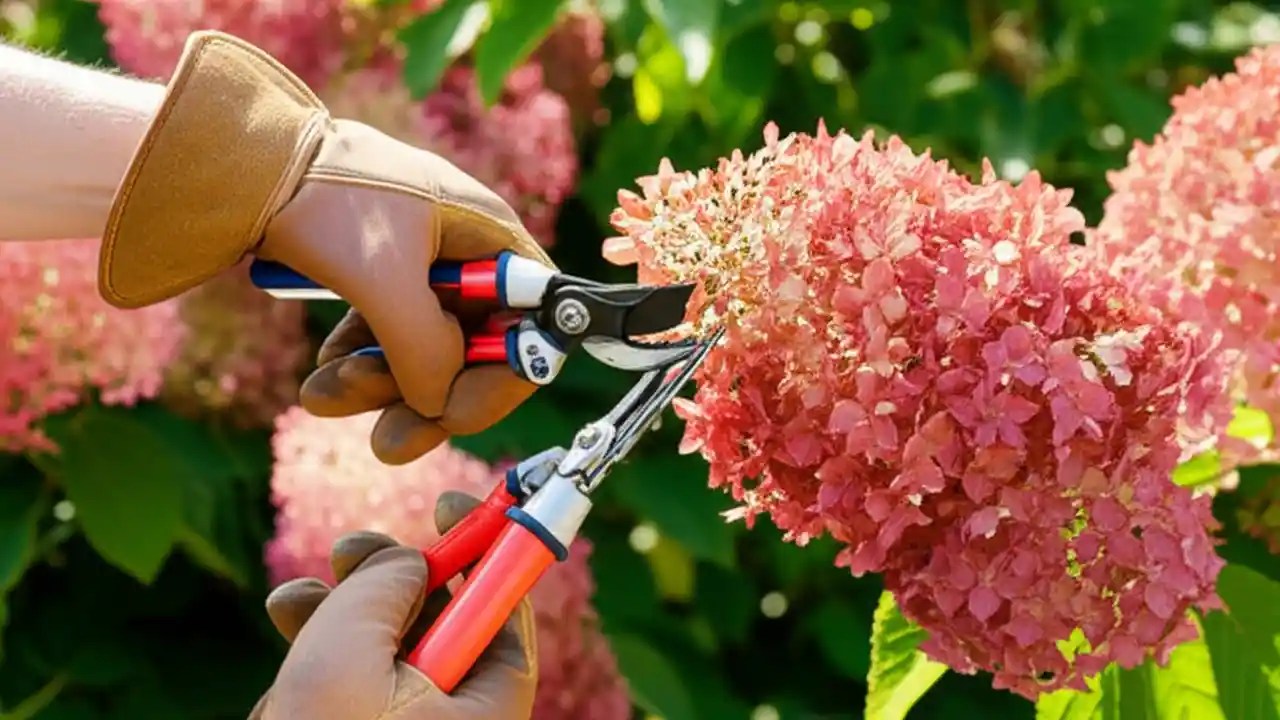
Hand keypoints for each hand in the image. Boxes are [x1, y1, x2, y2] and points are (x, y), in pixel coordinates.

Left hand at [96, 31, 554, 463]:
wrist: (248, 157)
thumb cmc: (326, 198)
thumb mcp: (382, 279)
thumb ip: (424, 349)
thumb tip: (439, 406)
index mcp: (490, 237)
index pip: (531, 326)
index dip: (501, 379)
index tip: (453, 414)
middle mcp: (468, 253)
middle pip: (476, 352)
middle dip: (426, 399)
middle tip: (386, 442)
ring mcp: (425, 265)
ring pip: (424, 352)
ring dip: (379, 387)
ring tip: (321, 395)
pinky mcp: (383, 274)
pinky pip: (387, 337)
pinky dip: (358, 363)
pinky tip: (321, 374)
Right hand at [249, 492, 536, 719]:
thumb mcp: (350, 651)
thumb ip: (384, 587)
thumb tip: (405, 561)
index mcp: (489, 699)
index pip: (503, 603)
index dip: (482, 544)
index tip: (445, 504)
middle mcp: (459, 715)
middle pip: (440, 619)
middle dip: (386, 580)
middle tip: (345, 550)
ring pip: (383, 650)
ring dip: (334, 621)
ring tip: (292, 607)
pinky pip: (351, 687)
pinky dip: (317, 664)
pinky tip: (285, 659)